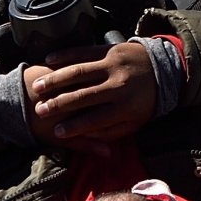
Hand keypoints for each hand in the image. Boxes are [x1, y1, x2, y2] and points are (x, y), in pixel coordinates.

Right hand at [24, 41, 157, 145]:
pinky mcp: (109, 49)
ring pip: (79, 72)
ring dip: (56, 79)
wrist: (162, 69)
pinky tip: (49, 60)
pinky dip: (65, 55)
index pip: (94, 120)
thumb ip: (114, 133)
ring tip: (37, 88)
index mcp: (125, 107)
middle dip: (58, 104)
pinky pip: (83, 51)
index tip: (56, 132)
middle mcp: (118, 85)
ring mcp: (113, 65)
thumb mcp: (134, 122)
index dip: (74, 128)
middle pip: (82, 96)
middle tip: (39, 111)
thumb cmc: (144, 101)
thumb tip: (102, 151)